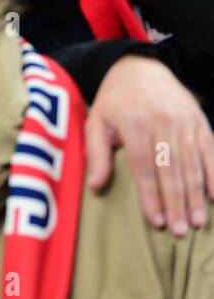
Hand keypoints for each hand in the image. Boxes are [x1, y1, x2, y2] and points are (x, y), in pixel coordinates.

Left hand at [84, 55, 213, 235]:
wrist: (142, 67)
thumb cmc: (114, 100)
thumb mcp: (96, 121)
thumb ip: (96, 153)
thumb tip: (96, 186)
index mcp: (134, 124)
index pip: (144, 167)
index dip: (151, 196)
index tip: (156, 221)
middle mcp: (162, 123)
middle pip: (171, 170)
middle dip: (176, 203)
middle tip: (180, 231)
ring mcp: (185, 122)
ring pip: (193, 164)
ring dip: (196, 196)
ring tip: (198, 222)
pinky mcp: (200, 122)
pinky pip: (211, 151)